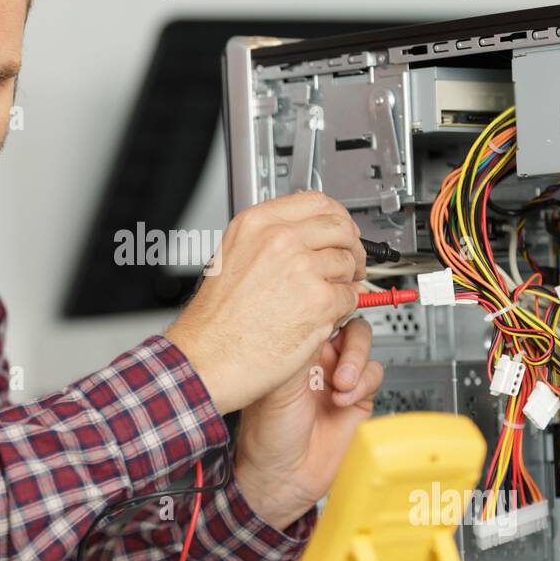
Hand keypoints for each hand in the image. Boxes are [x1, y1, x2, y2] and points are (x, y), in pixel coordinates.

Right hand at [165, 191, 364, 414]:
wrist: (207, 358)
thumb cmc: (214, 321)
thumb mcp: (232, 258)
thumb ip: (271, 241)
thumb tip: (309, 238)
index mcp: (257, 223)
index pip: (316, 202)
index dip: (336, 217)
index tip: (342, 231)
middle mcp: (280, 239)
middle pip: (341, 228)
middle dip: (352, 248)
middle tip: (351, 264)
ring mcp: (302, 268)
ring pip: (348, 264)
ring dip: (345, 283)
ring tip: (326, 299)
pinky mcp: (319, 300)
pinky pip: (350, 297)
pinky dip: (342, 310)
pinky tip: (321, 318)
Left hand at [232, 315, 384, 528]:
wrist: (283, 477)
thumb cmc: (266, 436)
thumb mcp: (278, 384)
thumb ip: (301, 351)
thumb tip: (318, 317)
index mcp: (292, 349)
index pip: (317, 316)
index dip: (328, 309)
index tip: (336, 307)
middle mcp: (316, 359)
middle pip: (347, 324)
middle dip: (349, 339)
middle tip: (339, 351)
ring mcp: (338, 377)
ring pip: (364, 347)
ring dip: (356, 361)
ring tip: (340, 384)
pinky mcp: (358, 398)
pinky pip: (374, 374)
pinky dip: (363, 382)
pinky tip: (344, 399)